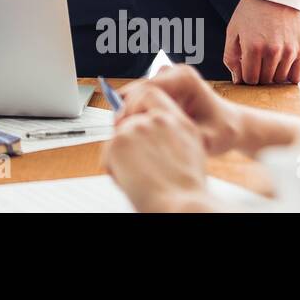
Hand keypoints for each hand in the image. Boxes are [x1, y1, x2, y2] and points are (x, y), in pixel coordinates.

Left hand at [103, 85, 208, 211]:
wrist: (183, 206)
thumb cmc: (188, 190)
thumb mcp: (192, 153)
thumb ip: (171, 136)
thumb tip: (153, 137)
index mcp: (179, 121)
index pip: (150, 93)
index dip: (137, 103)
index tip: (132, 116)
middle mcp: (157, 120)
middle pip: (129, 118)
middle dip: (126, 137)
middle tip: (133, 159)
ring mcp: (136, 128)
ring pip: (117, 136)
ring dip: (121, 156)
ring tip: (136, 176)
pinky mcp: (119, 142)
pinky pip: (107, 153)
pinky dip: (113, 168)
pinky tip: (128, 180)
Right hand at [120, 65, 243, 154]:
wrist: (230, 125)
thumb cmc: (223, 131)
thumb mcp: (208, 138)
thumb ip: (184, 137)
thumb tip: (159, 140)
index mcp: (184, 78)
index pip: (147, 88)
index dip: (131, 108)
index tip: (122, 128)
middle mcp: (173, 72)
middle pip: (137, 88)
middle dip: (125, 110)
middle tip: (118, 133)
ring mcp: (165, 77)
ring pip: (134, 93)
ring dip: (128, 111)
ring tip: (127, 133)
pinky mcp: (160, 85)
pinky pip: (138, 97)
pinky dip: (134, 112)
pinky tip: (137, 129)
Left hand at [223, 0, 299, 84]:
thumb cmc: (250, 12)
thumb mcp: (233, 30)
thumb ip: (231, 57)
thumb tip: (237, 81)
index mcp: (252, 47)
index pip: (250, 79)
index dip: (246, 78)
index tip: (246, 70)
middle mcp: (272, 51)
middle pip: (265, 81)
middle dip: (258, 76)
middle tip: (257, 65)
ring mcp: (289, 51)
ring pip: (280, 80)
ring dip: (273, 76)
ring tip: (268, 63)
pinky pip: (297, 76)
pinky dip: (289, 76)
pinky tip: (282, 67)